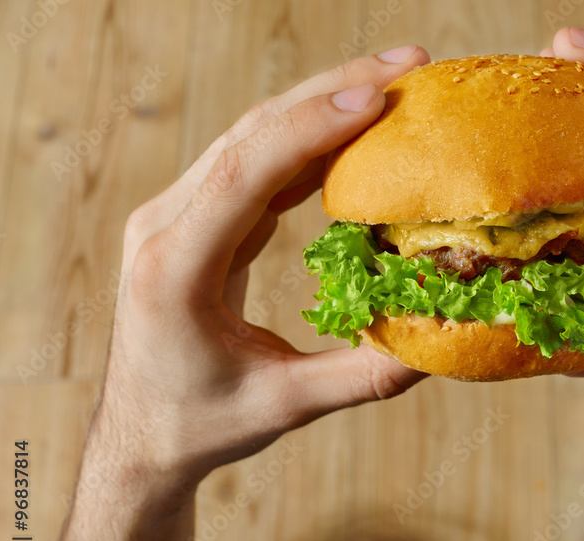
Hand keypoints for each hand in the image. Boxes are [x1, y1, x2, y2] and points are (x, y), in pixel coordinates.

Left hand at [103, 46, 429, 482]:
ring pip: (255, 137)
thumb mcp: (285, 407)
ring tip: (393, 82)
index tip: (378, 99)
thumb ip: (363, 376)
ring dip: (323, 103)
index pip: (246, 173)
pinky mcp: (199, 218)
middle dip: (331, 91)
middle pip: (252, 133)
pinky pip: (257, 163)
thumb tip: (442, 343)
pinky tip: (356, 127)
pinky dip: (309, 140)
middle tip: (408, 63)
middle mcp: (166, 225)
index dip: (312, 128)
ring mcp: (178, 215)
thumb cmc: (202, 423)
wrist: (142, 433)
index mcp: (175, 266)